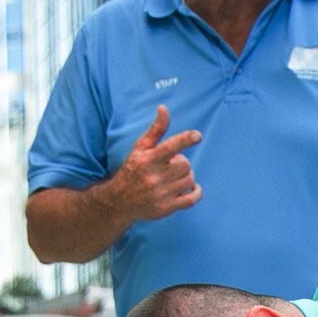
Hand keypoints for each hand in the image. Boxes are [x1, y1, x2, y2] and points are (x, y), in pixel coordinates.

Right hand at [109, 104, 202, 222]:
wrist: (119, 201)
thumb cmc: (133, 169)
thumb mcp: (140, 148)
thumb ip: (156, 129)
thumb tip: (164, 108)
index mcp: (147, 160)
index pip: (169, 147)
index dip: (185, 140)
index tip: (197, 135)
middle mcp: (153, 177)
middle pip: (185, 164)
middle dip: (181, 163)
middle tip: (171, 166)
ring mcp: (160, 194)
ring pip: (189, 180)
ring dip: (186, 177)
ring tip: (175, 177)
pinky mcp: (166, 208)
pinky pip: (192, 199)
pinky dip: (196, 192)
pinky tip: (192, 188)